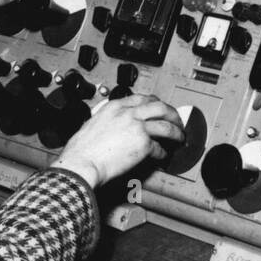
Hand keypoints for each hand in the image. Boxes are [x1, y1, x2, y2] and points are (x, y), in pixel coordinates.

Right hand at [52, 95, 184, 188]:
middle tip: (176, 120)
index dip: (154, 103)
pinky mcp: (143, 144)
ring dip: (176, 132)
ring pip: (166, 125)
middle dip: (172, 114)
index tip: (160, 108)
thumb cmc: (81, 150)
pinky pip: (159, 147)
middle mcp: (128, 114)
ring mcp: (137, 127)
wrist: (81, 163)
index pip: (141, 98)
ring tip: (179, 138)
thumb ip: (108, 120)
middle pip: (159, 107)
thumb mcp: (93, 123)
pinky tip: (161, 155)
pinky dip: (162, 152)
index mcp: (115, 107)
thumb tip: (116, 126)